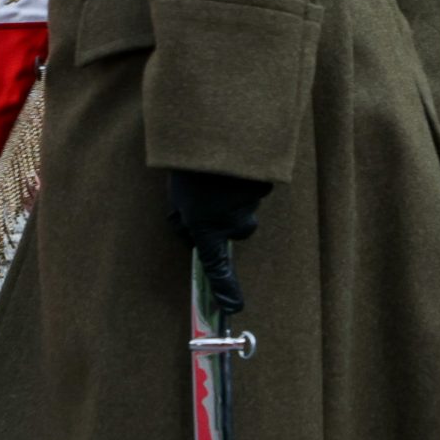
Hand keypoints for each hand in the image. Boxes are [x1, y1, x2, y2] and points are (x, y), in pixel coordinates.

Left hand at [168, 168, 270, 315]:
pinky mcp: (263, 186)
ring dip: (230, 196)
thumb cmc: (189, 169)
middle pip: (232, 228)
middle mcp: (234, 223)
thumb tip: (189, 235)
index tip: (234, 307)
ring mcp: (251, 204)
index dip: (226, 290)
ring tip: (215, 173)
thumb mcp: (176, 198)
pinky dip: (242, 181)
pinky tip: (231, 166)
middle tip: (206, 192)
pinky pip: (251, 189)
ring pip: (241, 207)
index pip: (217, 268)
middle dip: (222, 216)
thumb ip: (183, 222)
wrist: (216, 132)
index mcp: (209, 229)